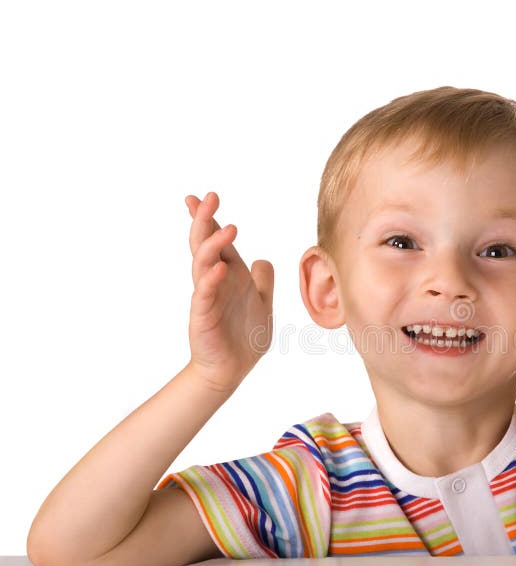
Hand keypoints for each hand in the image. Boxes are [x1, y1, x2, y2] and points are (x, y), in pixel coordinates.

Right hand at [185, 192, 274, 392]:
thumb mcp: (262, 302)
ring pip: (202, 263)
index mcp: (230, 275)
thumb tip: (263, 259)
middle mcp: (215, 281)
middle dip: (204, 220)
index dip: (210, 218)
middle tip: (208, 198)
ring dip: (213, 244)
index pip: (216, 240)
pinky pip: (205, 294)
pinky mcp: (203, 316)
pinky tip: (220, 269)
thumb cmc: (244, 336)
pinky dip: (211, 280)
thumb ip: (263, 280)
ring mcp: (207, 297)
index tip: (206, 196)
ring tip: (229, 229)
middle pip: (204, 243)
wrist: (233, 369)